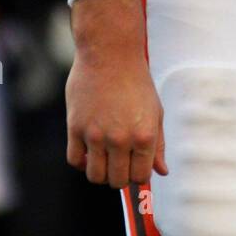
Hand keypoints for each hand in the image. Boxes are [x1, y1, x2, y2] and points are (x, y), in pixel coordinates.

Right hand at [65, 40, 167, 187]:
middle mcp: (120, 139)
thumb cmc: (135, 82)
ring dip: (100, 173)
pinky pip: (74, 160)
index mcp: (144, 136)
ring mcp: (96, 135)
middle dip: (120, 177)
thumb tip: (161, 172)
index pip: (140, 177)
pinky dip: (81, 163)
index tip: (134, 168)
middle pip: (117, 180)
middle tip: (119, 164)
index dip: (138, 176)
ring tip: (104, 159)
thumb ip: (158, 146)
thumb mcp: (155, 112)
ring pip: (95, 176)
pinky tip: (88, 152)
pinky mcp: (75, 127)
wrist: (110, 55)